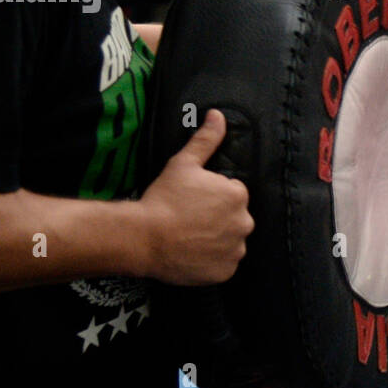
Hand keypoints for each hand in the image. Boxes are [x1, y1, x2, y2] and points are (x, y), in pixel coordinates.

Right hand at [138, 110, 254, 285]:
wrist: (144, 237)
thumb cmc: (163, 198)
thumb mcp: (183, 164)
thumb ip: (205, 140)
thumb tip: (218, 116)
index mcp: (237, 195)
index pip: (232, 194)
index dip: (211, 196)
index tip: (193, 201)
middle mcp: (244, 223)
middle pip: (233, 218)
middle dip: (216, 218)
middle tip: (189, 219)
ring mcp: (235, 249)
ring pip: (230, 241)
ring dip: (216, 239)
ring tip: (189, 237)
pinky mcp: (226, 271)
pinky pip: (223, 264)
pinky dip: (211, 260)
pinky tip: (192, 253)